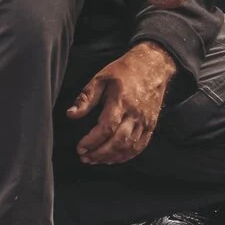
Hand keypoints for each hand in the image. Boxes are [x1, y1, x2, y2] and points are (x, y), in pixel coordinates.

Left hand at [67, 42, 173, 165]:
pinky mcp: (152, 124)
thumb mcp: (101, 78)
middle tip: (85, 158)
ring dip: (111, 157)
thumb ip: (86, 98)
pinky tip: (113, 158)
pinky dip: (126, 156)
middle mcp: (135, 113)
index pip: (107, 128)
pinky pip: (140, 146)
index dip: (92, 141)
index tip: (80, 148)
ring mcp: (145, 120)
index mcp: (121, 101)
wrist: (154, 65)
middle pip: (118, 141)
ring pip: (129, 147)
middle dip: (99, 153)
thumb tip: (71, 114)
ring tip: (96, 159)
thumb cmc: (125, 70)